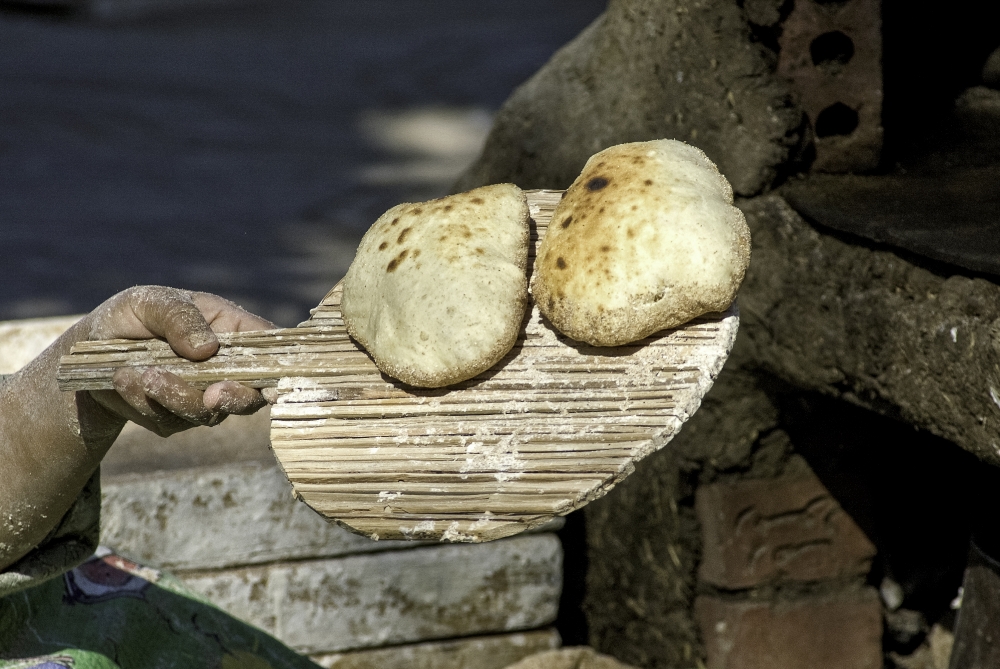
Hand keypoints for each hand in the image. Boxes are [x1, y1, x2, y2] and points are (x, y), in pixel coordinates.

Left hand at [82, 286, 274, 436]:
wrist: (89, 353)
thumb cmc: (133, 315)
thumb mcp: (151, 302)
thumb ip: (180, 317)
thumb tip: (209, 348)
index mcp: (235, 332)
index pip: (271, 351)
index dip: (278, 368)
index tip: (271, 386)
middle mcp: (229, 369)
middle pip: (251, 394)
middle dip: (233, 398)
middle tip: (210, 396)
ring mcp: (205, 397)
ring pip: (207, 412)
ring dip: (175, 396)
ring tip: (139, 374)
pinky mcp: (177, 419)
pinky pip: (170, 421)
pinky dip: (145, 402)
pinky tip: (122, 380)